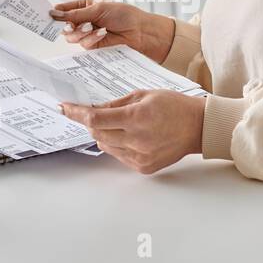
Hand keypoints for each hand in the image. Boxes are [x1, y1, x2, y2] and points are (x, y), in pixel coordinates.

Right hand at [49, 0, 174, 63]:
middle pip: (64, 25)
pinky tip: (102, 34)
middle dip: (67, 25)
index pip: (65, 9)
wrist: (141, 33)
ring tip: (92, 27)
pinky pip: (83, 44)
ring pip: (71, 37)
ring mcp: (88, 34)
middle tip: (70, 25)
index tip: (48, 14)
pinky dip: (91, 39)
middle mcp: (85, 20)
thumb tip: (55, 13)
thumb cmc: (125, 15)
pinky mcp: (93, 46)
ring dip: (80, 32)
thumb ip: (76, 13)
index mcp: (86, 6)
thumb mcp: (99, 9)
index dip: (55, 12)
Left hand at [60, 90, 204, 174]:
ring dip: (105, 134)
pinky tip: (134, 136)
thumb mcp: (144, 95)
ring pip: (106, 146)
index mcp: (136, 118)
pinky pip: (119, 156)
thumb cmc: (175, 107)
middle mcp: (136, 139)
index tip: (64, 108)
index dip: (76, 113)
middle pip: (97, 133)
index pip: (95, 118)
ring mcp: (140, 156)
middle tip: (101, 114)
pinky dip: (118, 145)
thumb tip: (94, 108)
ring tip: (124, 125)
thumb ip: (117, 103)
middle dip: (93, 122)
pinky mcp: (143, 166)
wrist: (198, 127)